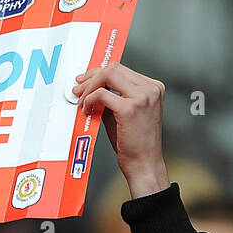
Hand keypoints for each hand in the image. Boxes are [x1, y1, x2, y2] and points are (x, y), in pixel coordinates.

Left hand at [72, 63, 168, 198]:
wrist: (144, 164)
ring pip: (108, 75)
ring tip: (81, 100)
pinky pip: (101, 94)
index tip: (86, 81)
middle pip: (114, 68)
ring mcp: (142, 97)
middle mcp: (151, 89)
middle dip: (92, 77)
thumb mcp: (126, 113)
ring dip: (90, 87)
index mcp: (153, 88)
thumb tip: (92, 89)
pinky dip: (90, 100)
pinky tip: (87, 109)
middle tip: (78, 88)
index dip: (99, 73)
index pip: (122, 70)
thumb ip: (113, 98)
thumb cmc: (136, 144)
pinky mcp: (130, 109)